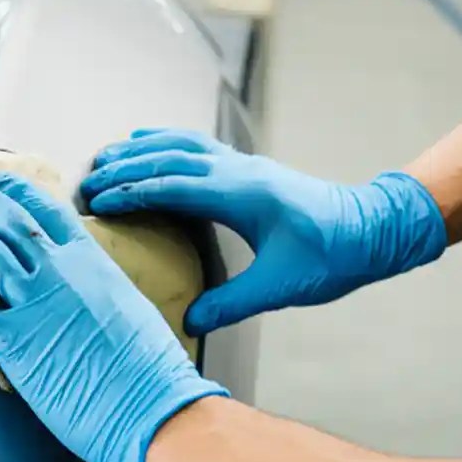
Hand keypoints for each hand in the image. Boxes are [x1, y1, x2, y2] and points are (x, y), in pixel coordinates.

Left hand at [0, 171, 226, 461]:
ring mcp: (34, 305)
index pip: (44, 208)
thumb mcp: (127, 301)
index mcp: (90, 259)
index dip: (11, 189)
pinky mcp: (14, 343)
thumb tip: (77, 276)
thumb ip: (94, 280)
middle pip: (6, 220)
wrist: (151, 408)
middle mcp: (60, 272)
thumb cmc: (150, 368)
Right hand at [80, 129, 447, 334]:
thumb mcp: (282, 287)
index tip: (96, 201)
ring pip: (181, 144)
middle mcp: (239, 170)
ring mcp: (243, 163)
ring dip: (140, 149)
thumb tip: (187, 322)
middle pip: (169, 158)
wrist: (375, 228)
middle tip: (86, 181)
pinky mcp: (247, 166)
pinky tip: (146, 141)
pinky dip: (164, 140)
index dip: (131, 192)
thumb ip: (231, 304)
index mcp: (244, 195)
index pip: (173, 185)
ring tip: (103, 157)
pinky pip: (196, 143)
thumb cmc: (334, 256)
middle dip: (124, 167)